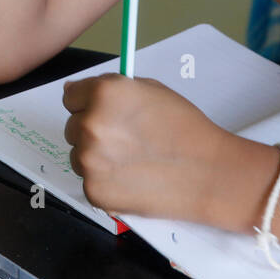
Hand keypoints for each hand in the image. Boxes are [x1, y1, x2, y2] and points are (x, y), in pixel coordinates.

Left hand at [62, 74, 234, 224]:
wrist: (209, 174)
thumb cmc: (185, 129)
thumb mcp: (151, 90)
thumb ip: (110, 88)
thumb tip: (73, 91)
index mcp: (103, 94)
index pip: (71, 96)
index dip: (89, 104)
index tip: (106, 113)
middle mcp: (90, 125)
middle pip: (71, 127)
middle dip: (93, 131)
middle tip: (126, 139)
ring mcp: (89, 161)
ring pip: (78, 155)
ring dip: (96, 157)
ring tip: (132, 160)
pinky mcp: (94, 191)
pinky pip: (89, 181)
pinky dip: (105, 181)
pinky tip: (132, 178)